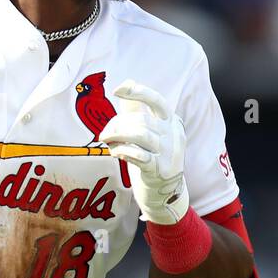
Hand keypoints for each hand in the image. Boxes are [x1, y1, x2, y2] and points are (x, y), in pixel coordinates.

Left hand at [98, 79, 188, 224]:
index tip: (117, 90)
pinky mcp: (160, 171)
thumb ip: (137, 110)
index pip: (157, 101)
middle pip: (142, 120)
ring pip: (140, 135)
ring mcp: (169, 154)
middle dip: (117, 124)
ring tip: (106, 141)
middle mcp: (174, 136)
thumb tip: (126, 84)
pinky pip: (139, 156)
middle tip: (104, 134)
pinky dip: (123, 151)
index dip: (138, 92)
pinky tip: (115, 152)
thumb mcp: (149, 133)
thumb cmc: (152, 157)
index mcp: (172, 122)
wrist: (164, 193)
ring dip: (117, 136)